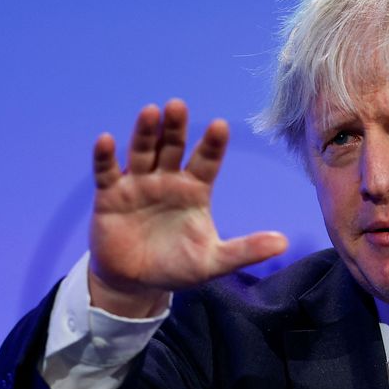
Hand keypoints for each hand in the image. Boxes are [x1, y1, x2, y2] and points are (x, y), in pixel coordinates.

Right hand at [87, 99, 286, 316]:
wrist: (136, 283)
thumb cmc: (178, 267)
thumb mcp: (213, 262)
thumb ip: (245, 250)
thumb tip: (283, 243)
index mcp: (195, 189)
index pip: (207, 161)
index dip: (212, 144)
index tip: (220, 125)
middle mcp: (168, 179)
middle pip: (172, 147)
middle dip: (175, 128)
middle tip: (178, 106)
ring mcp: (139, 184)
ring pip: (142, 152)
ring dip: (145, 133)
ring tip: (150, 112)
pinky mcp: (110, 195)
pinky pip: (107, 172)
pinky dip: (105, 157)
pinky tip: (106, 140)